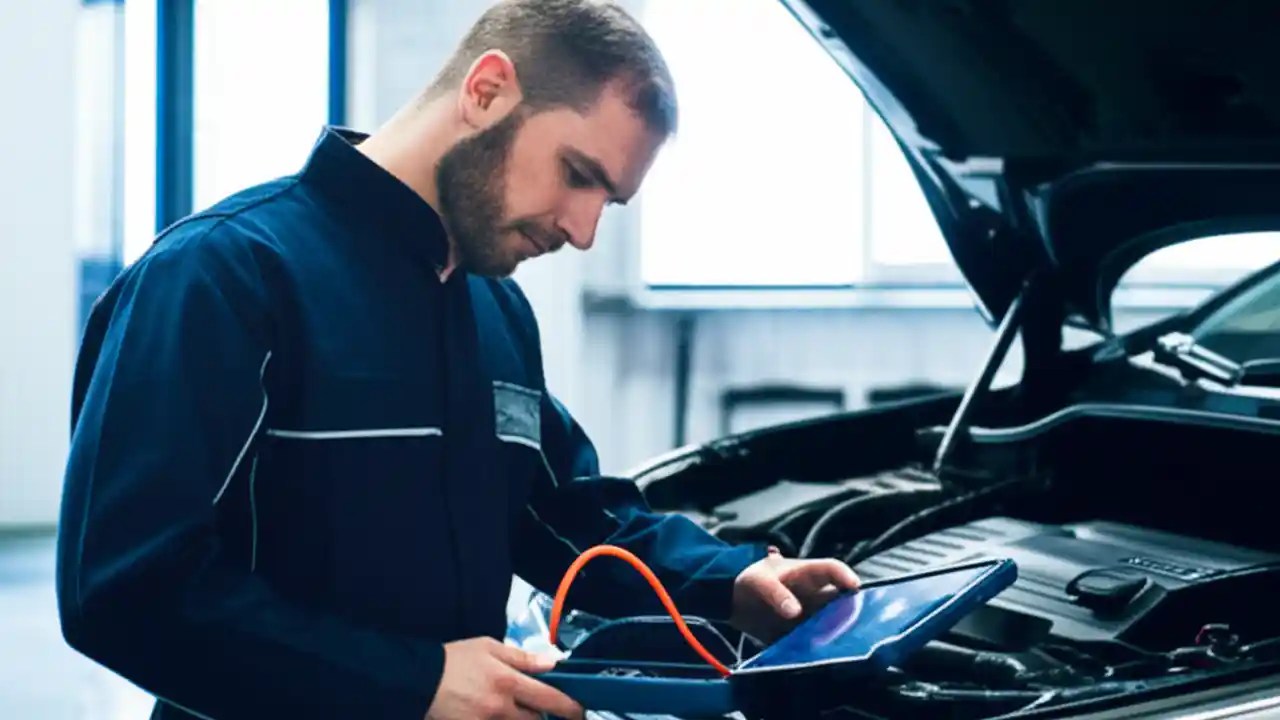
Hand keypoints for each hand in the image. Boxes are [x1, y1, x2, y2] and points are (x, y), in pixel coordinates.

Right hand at [425, 637, 583, 719]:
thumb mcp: (489, 647)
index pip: (549, 699)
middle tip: (538, 705)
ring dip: (521, 718)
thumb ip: (523, 658)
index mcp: (508, 682)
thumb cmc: (455, 660)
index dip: (569, 707)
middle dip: (541, 714)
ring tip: (510, 706)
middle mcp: (500, 707)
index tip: (578, 710)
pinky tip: (496, 712)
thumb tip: (552, 662)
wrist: (419, 680)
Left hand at [730, 549, 859, 642]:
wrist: (730, 600)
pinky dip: (816, 651)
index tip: (855, 589)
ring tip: (842, 648)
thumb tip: (796, 612)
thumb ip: (777, 594)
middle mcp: (813, 595)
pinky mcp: (799, 634)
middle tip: (859, 627)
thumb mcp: (759, 582)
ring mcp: (808, 616)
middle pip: (839, 602)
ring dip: (835, 635)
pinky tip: (818, 660)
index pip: (832, 570)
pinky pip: (812, 643)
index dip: (846, 576)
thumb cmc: (749, 580)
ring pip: (830, 625)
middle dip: (850, 614)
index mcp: (807, 575)